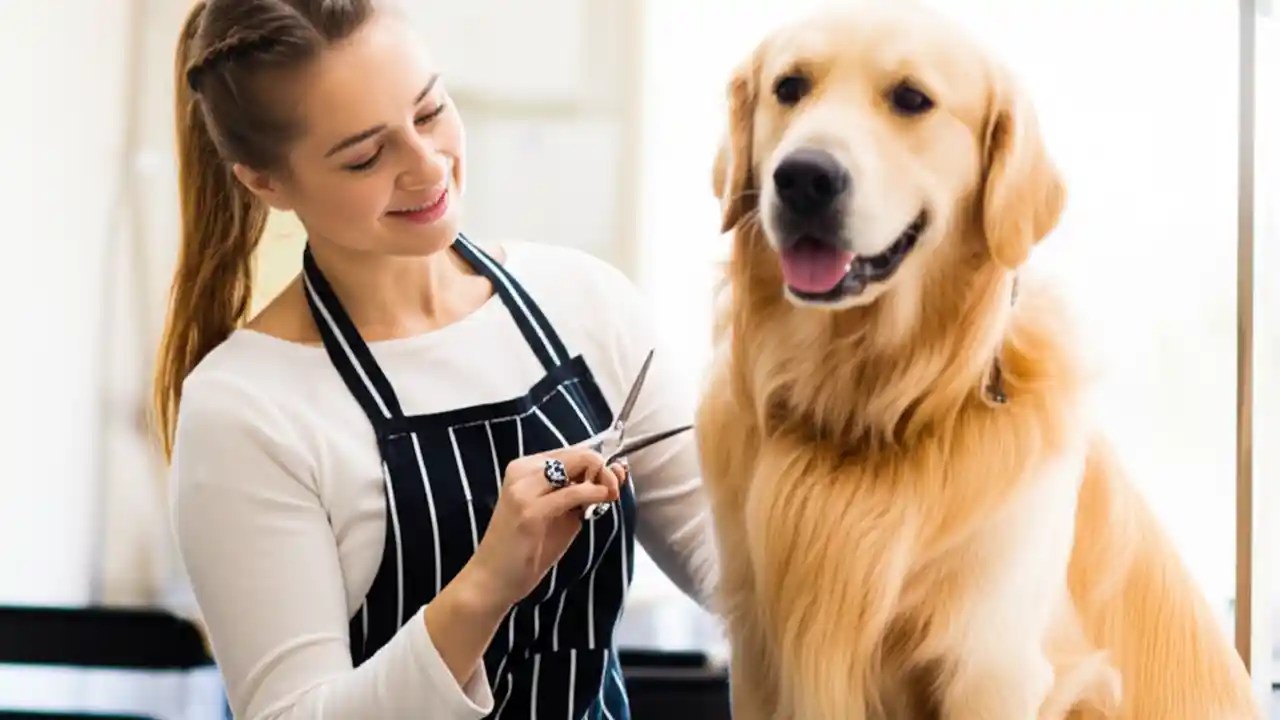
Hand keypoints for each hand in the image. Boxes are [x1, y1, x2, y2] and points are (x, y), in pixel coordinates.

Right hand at [466, 446, 627, 608]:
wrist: (493, 579)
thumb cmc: (527, 549)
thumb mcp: (560, 515)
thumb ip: (582, 495)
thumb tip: (615, 474)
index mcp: (526, 467)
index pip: (574, 452)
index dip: (600, 462)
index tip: (616, 479)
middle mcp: (523, 470)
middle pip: (579, 454)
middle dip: (604, 469)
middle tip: (614, 489)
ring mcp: (524, 488)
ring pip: (578, 465)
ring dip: (602, 478)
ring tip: (610, 496)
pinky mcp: (529, 509)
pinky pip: (572, 492)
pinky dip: (593, 492)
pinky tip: (601, 500)